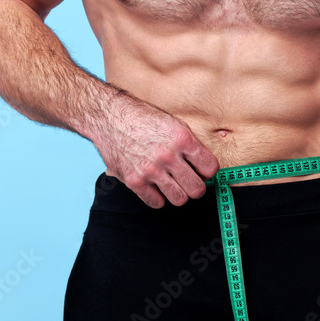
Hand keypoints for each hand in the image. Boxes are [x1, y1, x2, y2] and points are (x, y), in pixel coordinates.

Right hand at [93, 90, 219, 207]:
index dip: (208, 171)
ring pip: (179, 199)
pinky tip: (155, 186)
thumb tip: (204, 165)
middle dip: (196, 186)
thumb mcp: (172, 122)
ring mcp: (150, 170)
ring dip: (178, 193)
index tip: (202, 170)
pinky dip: (158, 197)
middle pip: (197, 189)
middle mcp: (168, 156)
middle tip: (189, 181)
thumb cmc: (141, 118)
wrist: (109, 117)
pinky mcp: (134, 181)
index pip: (210, 168)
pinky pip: (156, 203)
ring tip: (172, 184)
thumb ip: (189, 144)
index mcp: (182, 139)